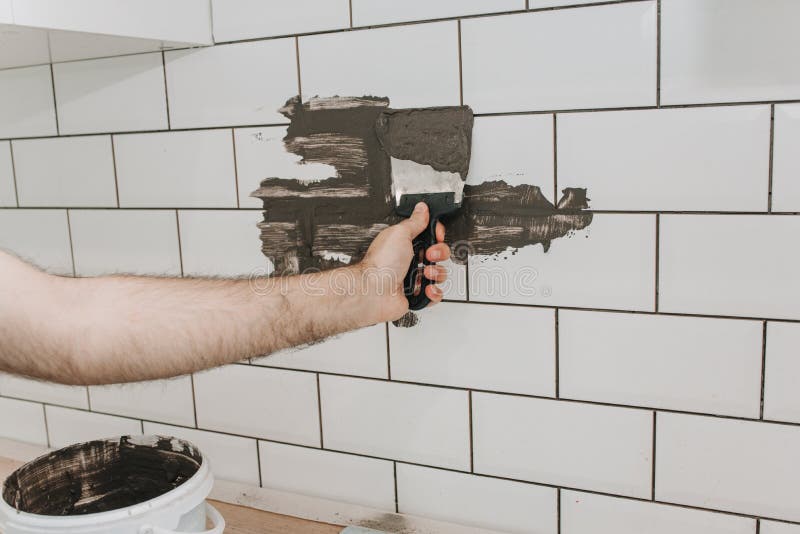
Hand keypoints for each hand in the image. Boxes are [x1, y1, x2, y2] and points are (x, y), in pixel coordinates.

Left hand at [359, 202, 450, 321]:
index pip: (429, 236)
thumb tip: (422, 209)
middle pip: (437, 254)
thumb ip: (414, 222)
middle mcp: (408, 260)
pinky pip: (434, 294)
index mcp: (404, 243)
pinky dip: (434, 292)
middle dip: (438, 253)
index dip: (436, 235)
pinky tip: (426, 288)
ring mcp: (412, 278)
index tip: (436, 236)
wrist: (373, 291)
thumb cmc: (380, 264)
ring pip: (438, 274)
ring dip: (436, 273)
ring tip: (425, 273)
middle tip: (429, 255)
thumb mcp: (400, 234)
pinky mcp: (415, 295)